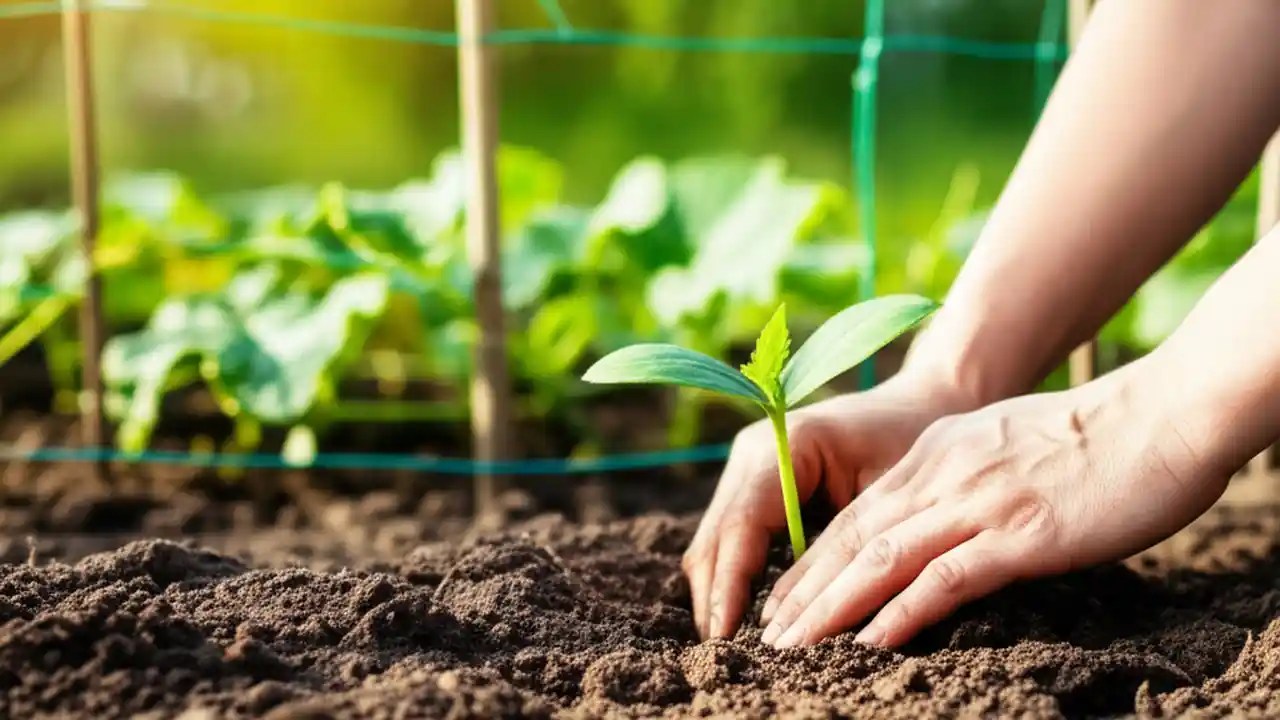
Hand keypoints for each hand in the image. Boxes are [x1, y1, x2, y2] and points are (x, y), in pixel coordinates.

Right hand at [684, 372, 978, 639]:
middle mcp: (754, 452)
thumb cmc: (916, 443)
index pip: (742, 524)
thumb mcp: (891, 493)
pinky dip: (733, 577)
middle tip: (723, 655)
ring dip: (719, 591)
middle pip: (716, 536)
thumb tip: (818, 615)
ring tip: (731, 646)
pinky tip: (742, 618)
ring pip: (715, 541)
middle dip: (716, 597)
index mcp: (786, 445)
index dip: (730, 584)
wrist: (923, 401)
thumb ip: (852, 546)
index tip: (726, 635)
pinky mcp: (752, 484)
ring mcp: (747, 466)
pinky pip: (730, 538)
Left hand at [759, 361, 1226, 648]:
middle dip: (804, 590)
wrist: (1158, 415)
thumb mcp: (1005, 444)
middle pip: (853, 538)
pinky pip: (945, 578)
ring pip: (882, 558)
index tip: (782, 598)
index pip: (857, 514)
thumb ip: (964, 476)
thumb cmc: (1094, 436)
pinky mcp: (1020, 533)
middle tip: (767, 634)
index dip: (813, 561)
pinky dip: (901, 613)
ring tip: (793, 646)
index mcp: (937, 453)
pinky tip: (870, 642)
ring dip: (831, 607)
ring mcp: (978, 503)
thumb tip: (943, 518)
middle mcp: (943, 474)